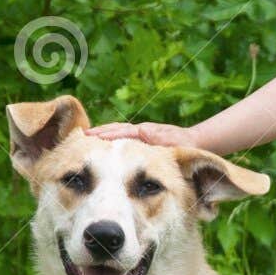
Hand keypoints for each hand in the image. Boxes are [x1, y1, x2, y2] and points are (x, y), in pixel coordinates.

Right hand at [83, 121, 198, 148]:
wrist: (193, 142)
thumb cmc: (183, 145)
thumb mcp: (171, 144)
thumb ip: (157, 142)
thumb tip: (145, 138)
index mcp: (145, 131)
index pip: (122, 132)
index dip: (107, 134)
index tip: (91, 137)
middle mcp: (141, 130)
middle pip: (116, 129)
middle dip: (99, 132)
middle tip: (82, 135)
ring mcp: (140, 133)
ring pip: (117, 131)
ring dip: (102, 133)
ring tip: (86, 137)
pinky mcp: (141, 137)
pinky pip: (122, 135)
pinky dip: (110, 136)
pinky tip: (101, 142)